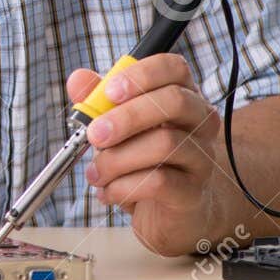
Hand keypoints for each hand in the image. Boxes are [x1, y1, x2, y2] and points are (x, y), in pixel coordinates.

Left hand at [65, 54, 233, 256]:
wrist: (167, 212)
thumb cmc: (141, 159)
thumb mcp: (115, 126)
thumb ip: (97, 101)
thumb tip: (78, 79)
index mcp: (181, 94)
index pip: (174, 68)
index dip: (141, 75)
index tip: (110, 92)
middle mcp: (200, 121)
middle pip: (174, 101)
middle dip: (127, 116)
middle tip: (94, 135)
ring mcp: (202, 156)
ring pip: (165, 144)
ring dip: (117, 159)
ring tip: (95, 173)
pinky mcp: (194, 192)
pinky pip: (159, 182)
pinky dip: (123, 187)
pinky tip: (108, 192)